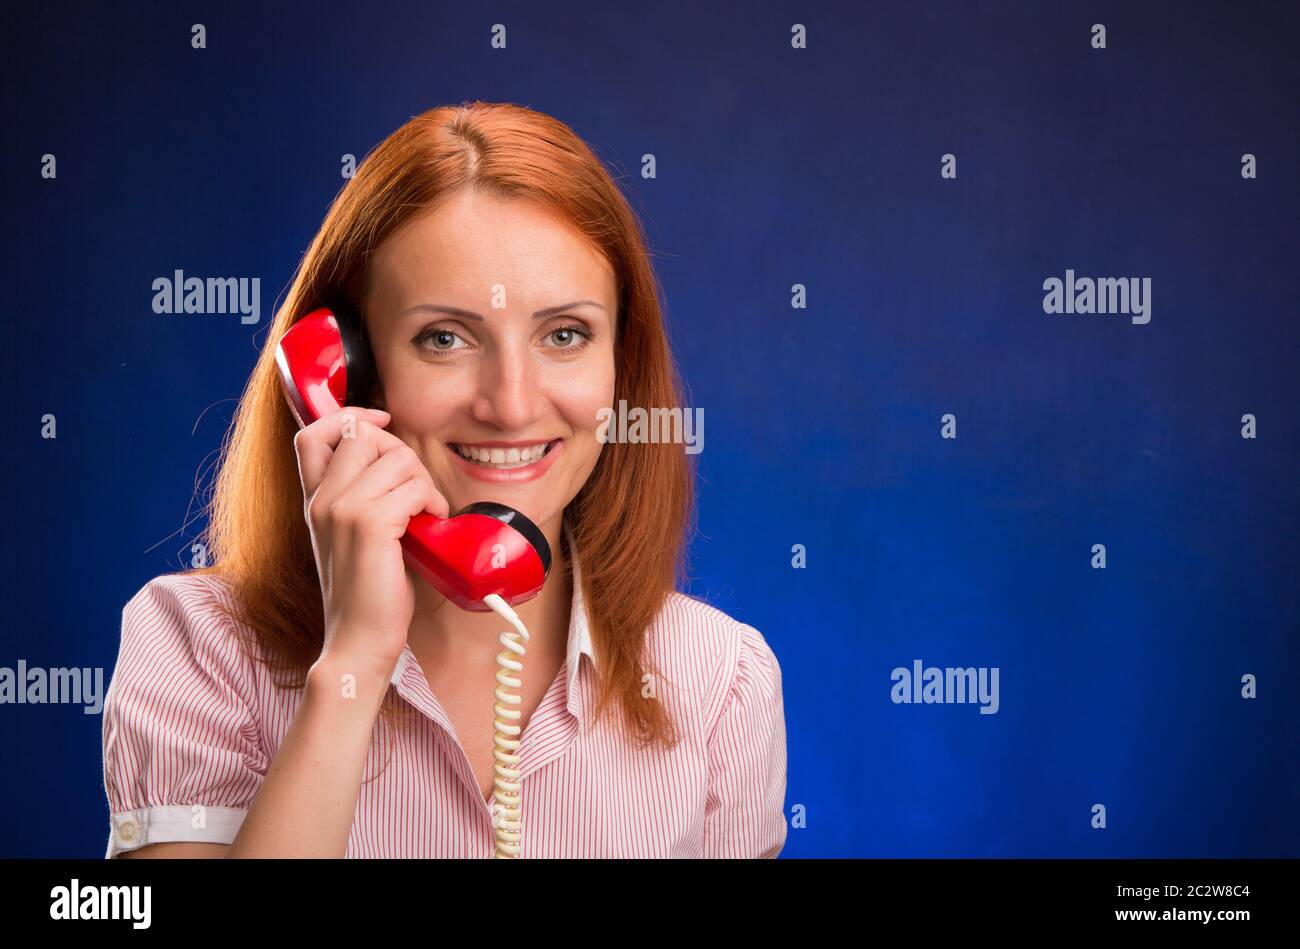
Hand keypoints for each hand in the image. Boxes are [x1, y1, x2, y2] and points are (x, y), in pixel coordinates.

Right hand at [292, 406, 449, 678]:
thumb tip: (399, 462)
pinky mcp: (369, 524)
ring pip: (396, 457)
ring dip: (422, 480)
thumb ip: (365, 497)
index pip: (313, 432)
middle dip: (401, 452)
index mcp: (314, 500)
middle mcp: (322, 499)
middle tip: (415, 490)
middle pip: (364, 434)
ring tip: (425, 511)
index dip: (350, 416)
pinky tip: (429, 523)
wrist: (358, 641)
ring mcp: (342, 509)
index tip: (381, 422)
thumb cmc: (367, 593)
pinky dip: (430, 500)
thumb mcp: (354, 537)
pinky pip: (412, 486)